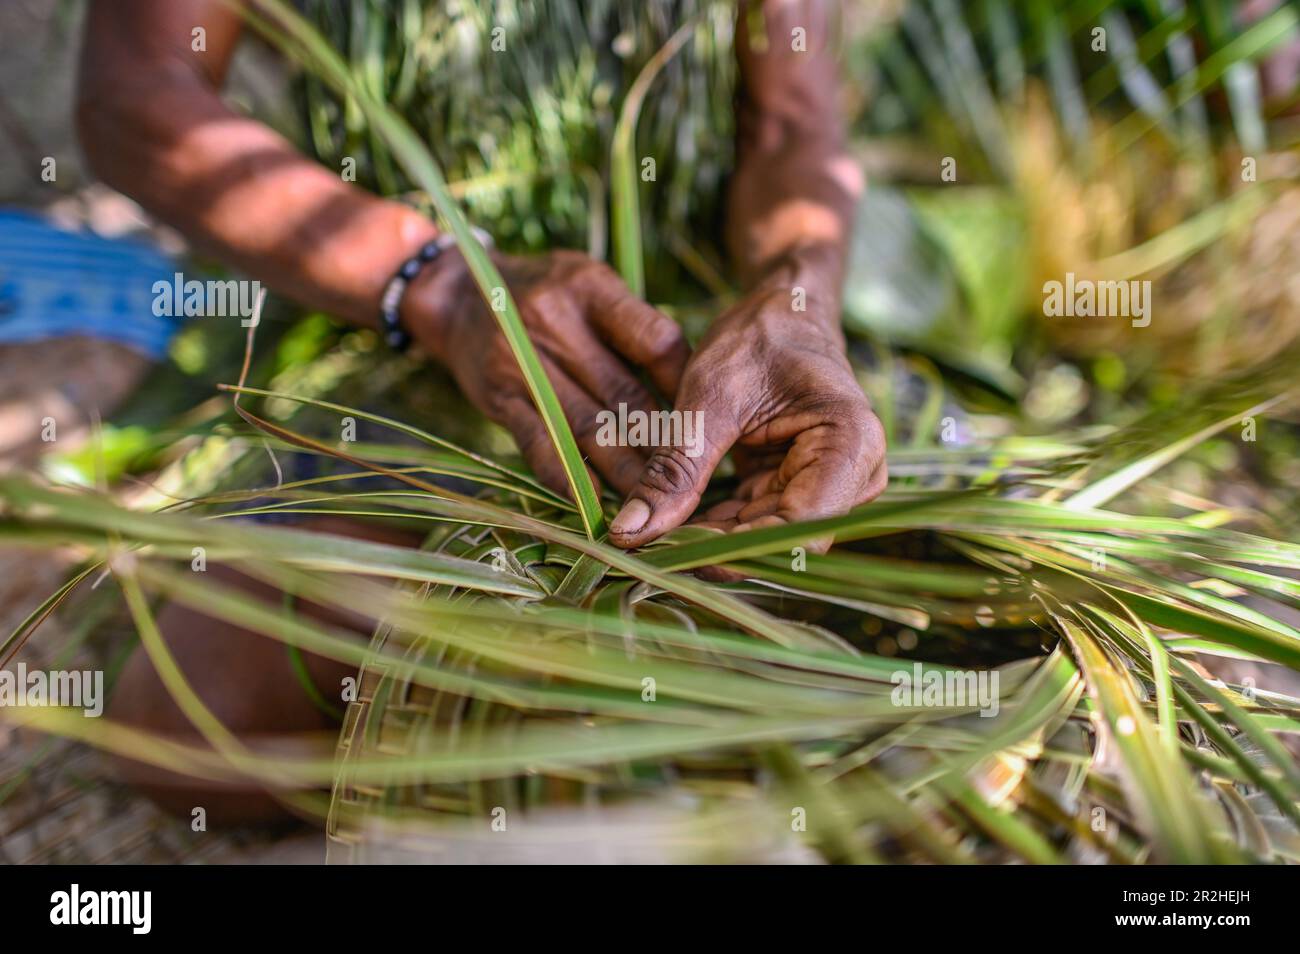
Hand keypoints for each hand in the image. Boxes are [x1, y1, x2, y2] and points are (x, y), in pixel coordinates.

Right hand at [405, 249, 689, 495]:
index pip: (653, 339)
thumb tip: (690, 385)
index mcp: (590, 289)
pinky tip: (594, 504)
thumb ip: (635, 325)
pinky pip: (538, 443)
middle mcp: (555, 323)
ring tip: (658, 501)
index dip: (685, 384)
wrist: (457, 294)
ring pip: (586, 426)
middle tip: (698, 478)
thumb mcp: (592, 284)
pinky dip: (567, 476)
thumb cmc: (546, 291)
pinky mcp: (499, 399)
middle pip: (623, 391)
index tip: (709, 417)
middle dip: (665, 441)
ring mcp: (523, 363)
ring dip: (625, 470)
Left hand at [607, 252, 885, 555]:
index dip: (734, 550)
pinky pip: (754, 526)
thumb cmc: (756, 339)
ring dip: (709, 541)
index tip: (667, 551)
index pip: (797, 527)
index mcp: (850, 444)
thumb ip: (675, 470)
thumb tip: (628, 533)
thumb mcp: (708, 398)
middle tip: (644, 544)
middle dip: (714, 549)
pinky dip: (713, 526)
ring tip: (649, 532)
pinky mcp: (801, 494)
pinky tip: (671, 519)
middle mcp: (856, 477)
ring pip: (764, 540)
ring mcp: (832, 489)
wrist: (781, 315)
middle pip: (782, 541)